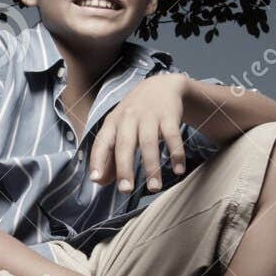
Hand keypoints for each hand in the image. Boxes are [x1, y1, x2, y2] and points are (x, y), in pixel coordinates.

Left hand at [89, 73, 189, 195]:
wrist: (162, 85)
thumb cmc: (136, 115)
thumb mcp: (119, 130)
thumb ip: (109, 155)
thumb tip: (100, 181)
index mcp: (113, 122)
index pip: (102, 142)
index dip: (98, 160)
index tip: (96, 180)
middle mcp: (129, 118)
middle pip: (125, 145)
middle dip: (124, 168)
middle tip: (126, 190)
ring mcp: (149, 116)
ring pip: (149, 143)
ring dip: (152, 167)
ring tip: (154, 188)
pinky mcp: (169, 115)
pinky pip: (172, 137)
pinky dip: (176, 154)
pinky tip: (178, 170)